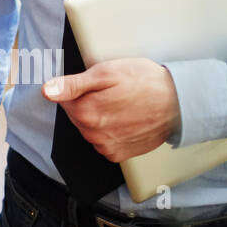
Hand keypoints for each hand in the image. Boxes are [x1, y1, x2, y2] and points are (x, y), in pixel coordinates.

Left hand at [43, 58, 181, 162]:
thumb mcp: (105, 73)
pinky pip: (103, 143)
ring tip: (121, 105)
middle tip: (111, 93)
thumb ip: (72, 84)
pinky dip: (109, 132)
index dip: (79, 90)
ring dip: (99, 118)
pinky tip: (124, 120)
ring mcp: (107, 146)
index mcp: (85, 112)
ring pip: (89, 129)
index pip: (65, 101)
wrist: (179, 103)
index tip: (95, 85)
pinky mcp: (119, 154)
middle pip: (77, 115)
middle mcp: (93, 134)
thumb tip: (47, 91)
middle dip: (88, 103)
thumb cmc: (144, 83)